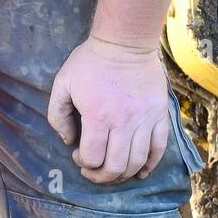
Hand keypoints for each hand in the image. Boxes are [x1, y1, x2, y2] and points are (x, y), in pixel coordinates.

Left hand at [47, 36, 170, 183]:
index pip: (92, 158)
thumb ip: (57, 116)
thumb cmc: (91, 62)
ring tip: (113, 171)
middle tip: (93, 171)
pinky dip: (150, 165)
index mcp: (98, 116)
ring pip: (137, 162)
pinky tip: (140, 172)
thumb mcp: (62, 84)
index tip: (77, 155)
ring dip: (123, 174)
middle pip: (115, 166)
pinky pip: (159, 148)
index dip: (82, 164)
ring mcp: (145, 119)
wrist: (126, 41)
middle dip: (101, 177)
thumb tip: (68, 141)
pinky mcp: (160, 115)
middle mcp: (124, 122)